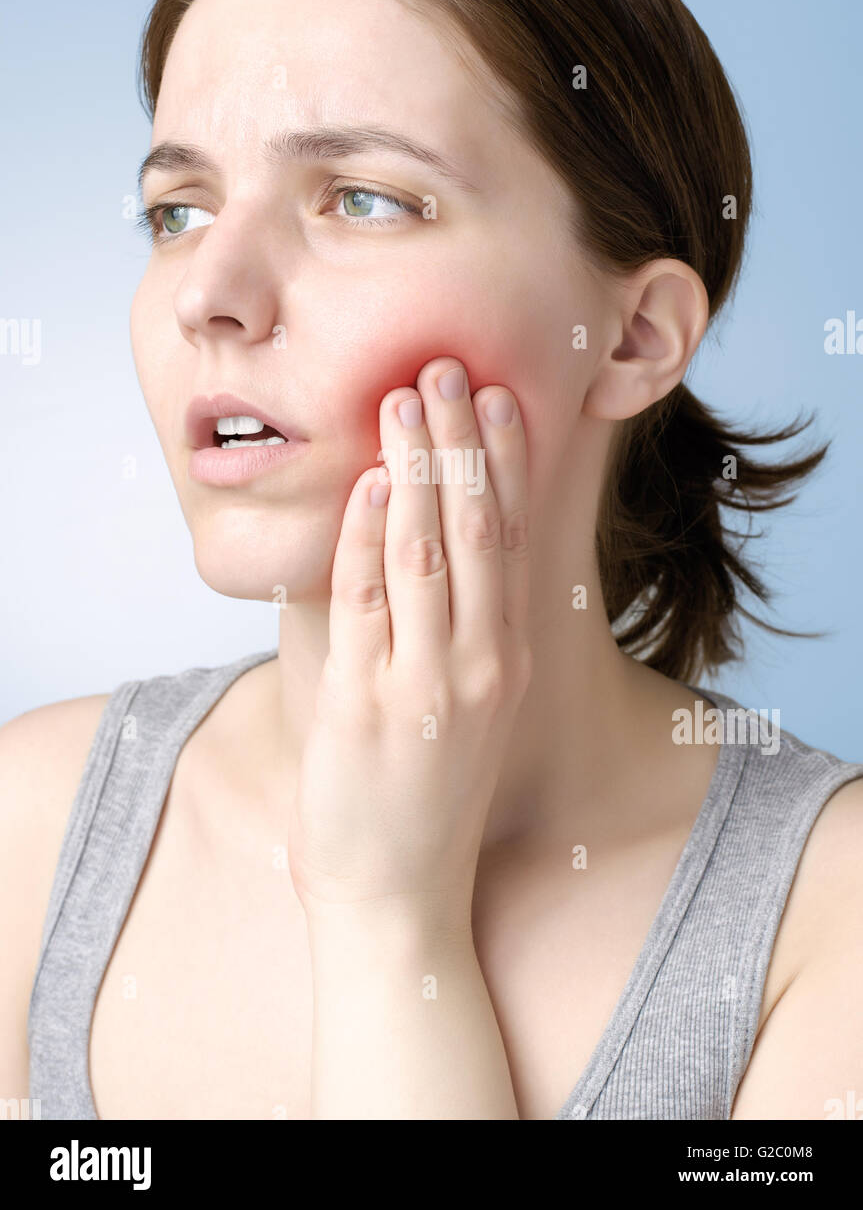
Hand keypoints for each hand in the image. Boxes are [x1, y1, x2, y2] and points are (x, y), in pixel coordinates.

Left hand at [287, 356, 531, 927]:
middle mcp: (481, 664)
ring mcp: (427, 683)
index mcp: (505, 658)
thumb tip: (422, 537)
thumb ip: (452, 628)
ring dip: (415, 467)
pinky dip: (367, 537)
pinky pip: (367, 601)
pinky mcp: (369, 704)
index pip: (510, 539)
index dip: (505, 463)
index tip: (498, 398)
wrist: (398, 891)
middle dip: (460, 441)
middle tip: (448, 368)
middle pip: (474, 529)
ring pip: (424, 551)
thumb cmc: (422, 791)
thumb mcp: (461, 705)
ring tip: (406, 399)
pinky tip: (369, 483)